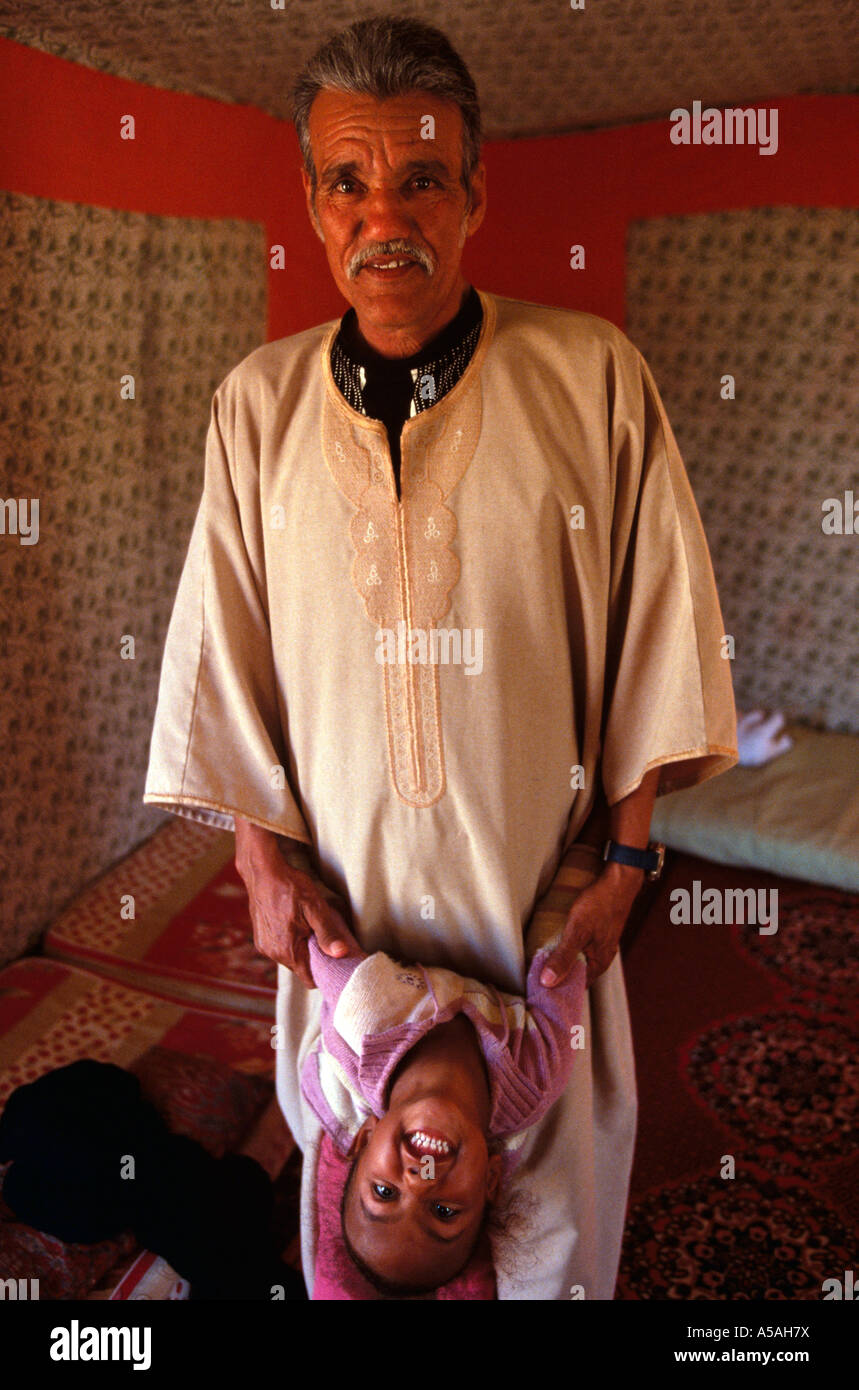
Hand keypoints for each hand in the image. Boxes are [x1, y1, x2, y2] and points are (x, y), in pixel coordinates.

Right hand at [235, 821, 358, 986]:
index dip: (324, 972)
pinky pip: (280, 948)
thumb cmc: (290, 887)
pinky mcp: (260, 937)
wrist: (263, 871)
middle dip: (314, 957)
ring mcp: (264, 946)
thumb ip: (328, 933)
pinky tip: (296, 924)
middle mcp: (272, 953)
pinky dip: (290, 941)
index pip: (309, 978)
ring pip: (290, 958)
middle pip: (301, 968)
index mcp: (287, 950)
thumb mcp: (315, 907)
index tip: (335, 960)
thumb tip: (341, 953)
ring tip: (309, 927)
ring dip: (301, 948)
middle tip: (325, 938)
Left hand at [540, 862, 642, 988]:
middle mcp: (601, 958)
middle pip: (576, 975)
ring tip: (540, 962)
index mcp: (599, 964)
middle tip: (534, 976)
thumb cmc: (600, 904)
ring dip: (561, 962)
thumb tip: (548, 981)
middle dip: (557, 976)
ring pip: (577, 962)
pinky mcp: (596, 935)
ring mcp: (600, 946)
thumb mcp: (578, 930)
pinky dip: (567, 950)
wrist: (618, 882)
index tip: (537, 989)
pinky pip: (580, 949)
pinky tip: (556, 944)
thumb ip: (563, 956)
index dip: (557, 990)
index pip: (575, 987)